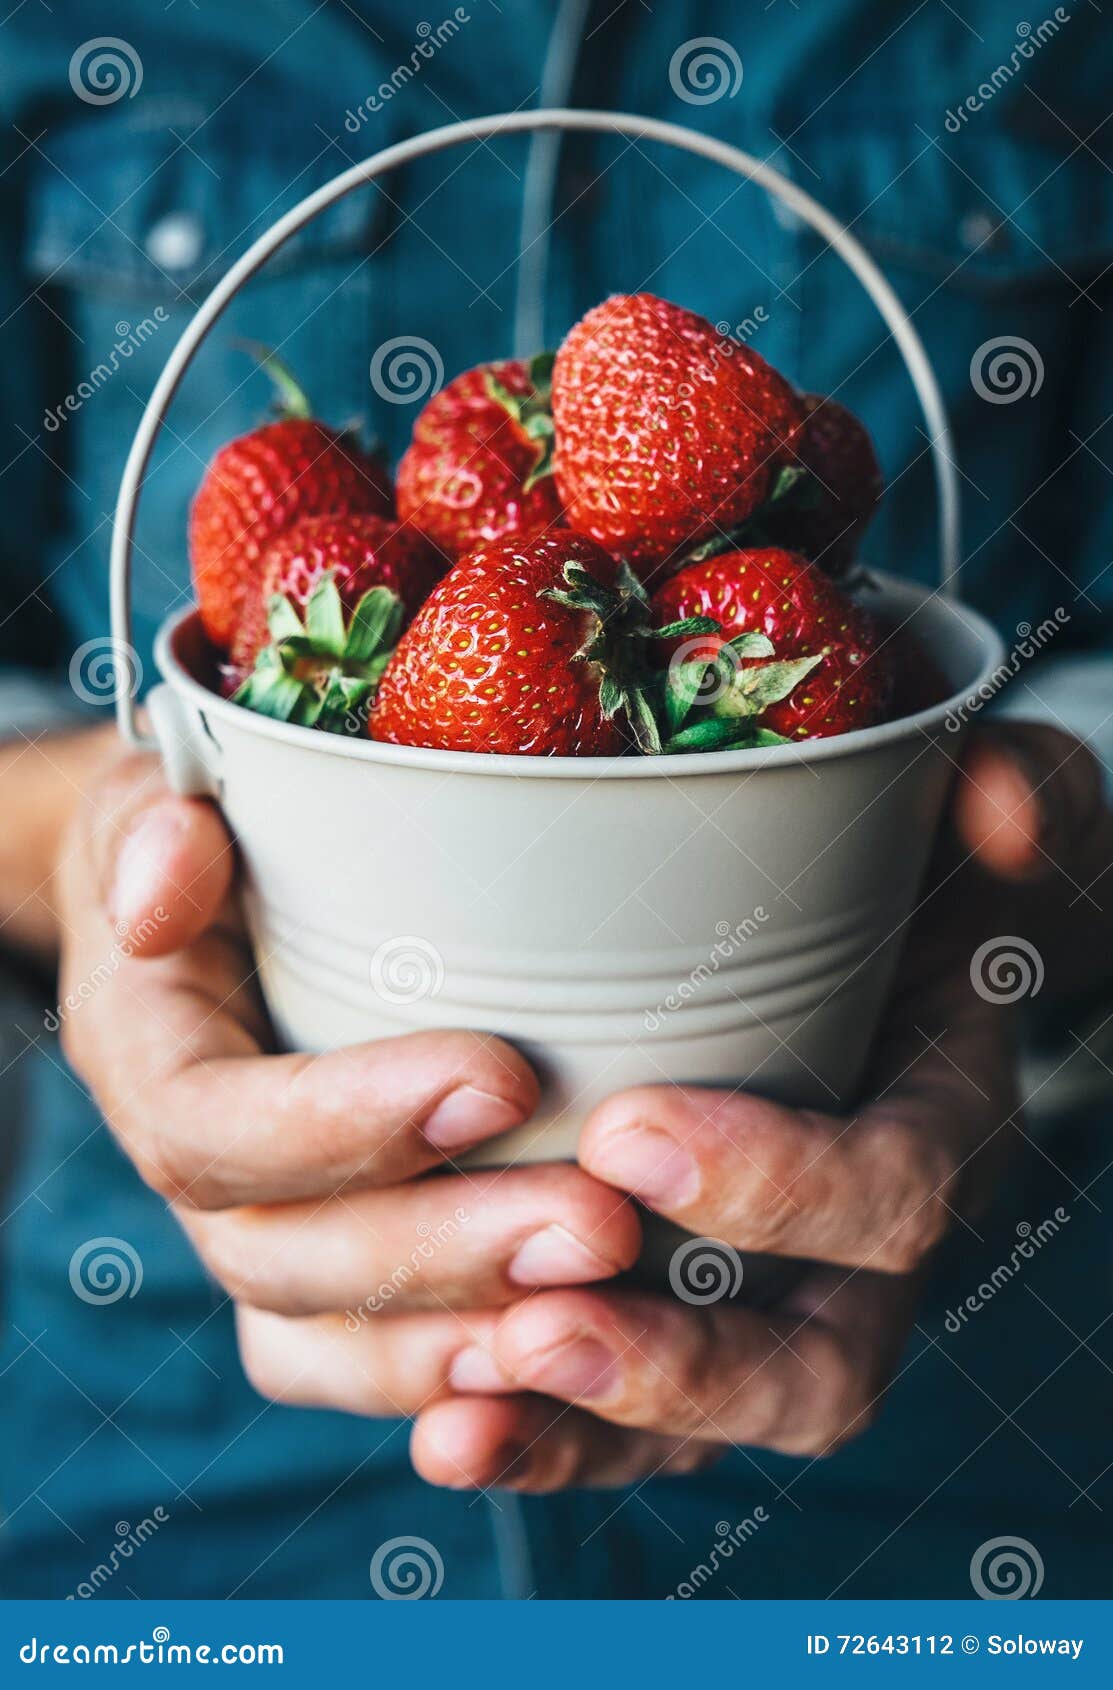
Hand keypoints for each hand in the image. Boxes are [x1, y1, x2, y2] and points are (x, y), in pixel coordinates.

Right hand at [54, 753, 641, 1472]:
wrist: (206, 896)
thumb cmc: (206, 830)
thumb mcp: (164, 795)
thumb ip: (157, 834)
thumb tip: (163, 887)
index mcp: (145, 1053)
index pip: (214, 1127)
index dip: (345, 1125)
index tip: (504, 1079)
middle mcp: (194, 1166)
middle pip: (285, 1256)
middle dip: (441, 1252)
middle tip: (600, 1224)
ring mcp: (255, 1229)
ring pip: (323, 1336)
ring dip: (459, 1336)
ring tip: (599, 1310)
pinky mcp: (322, 1269)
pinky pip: (358, 1359)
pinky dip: (452, 1373)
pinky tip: (560, 1357)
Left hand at [415, 720, 1109, 1489]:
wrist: (881, 947)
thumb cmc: (916, 870)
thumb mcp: (981, 813)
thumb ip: (1010, 798)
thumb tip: (995, 808)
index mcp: (944, 1125)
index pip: (897, 1196)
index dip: (780, 1187)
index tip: (628, 1130)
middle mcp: (871, 1249)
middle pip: (814, 1370)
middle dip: (680, 1365)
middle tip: (542, 1324)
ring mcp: (778, 1301)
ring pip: (706, 1424)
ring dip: (582, 1432)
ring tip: (460, 1416)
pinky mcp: (683, 1322)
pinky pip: (623, 1421)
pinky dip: (537, 1437)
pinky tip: (440, 1428)